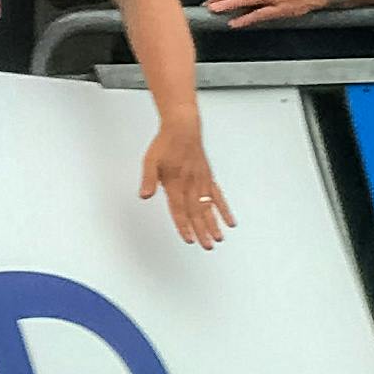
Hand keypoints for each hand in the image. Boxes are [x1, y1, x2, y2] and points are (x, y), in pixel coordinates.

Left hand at [139, 117, 230, 250]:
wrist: (183, 128)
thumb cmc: (165, 144)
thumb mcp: (150, 160)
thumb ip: (148, 179)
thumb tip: (144, 196)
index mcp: (175, 182)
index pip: (180, 209)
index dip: (184, 225)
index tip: (189, 239)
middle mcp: (190, 183)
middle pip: (197, 212)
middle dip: (202, 230)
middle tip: (207, 246)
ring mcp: (202, 181)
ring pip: (208, 206)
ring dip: (214, 223)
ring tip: (219, 238)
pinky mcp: (208, 178)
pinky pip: (218, 196)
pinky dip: (224, 209)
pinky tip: (229, 221)